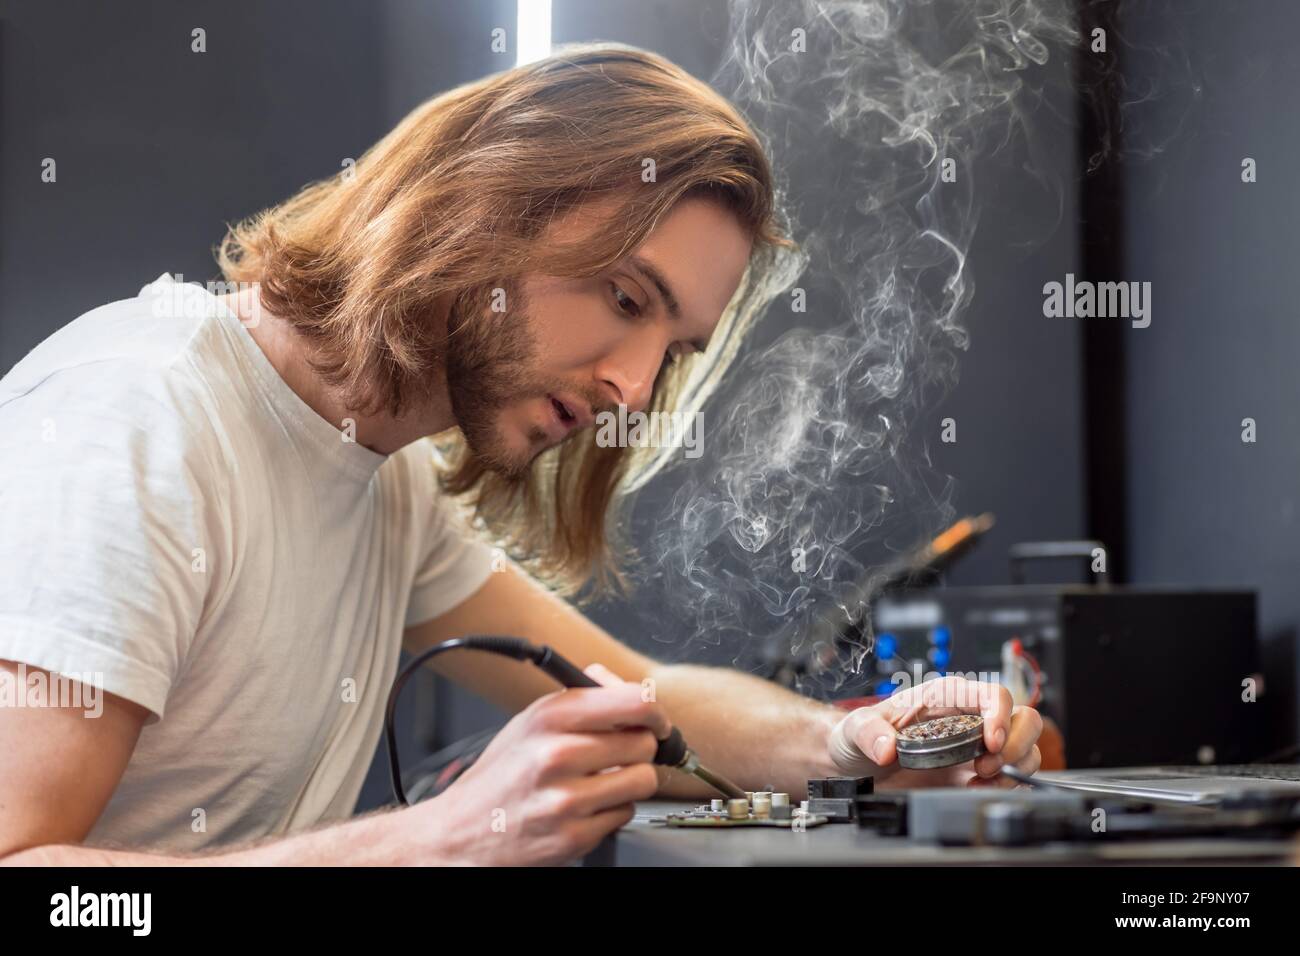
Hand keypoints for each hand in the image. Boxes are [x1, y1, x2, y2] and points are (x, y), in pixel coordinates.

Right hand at [409, 663, 667, 864]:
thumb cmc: (500, 776)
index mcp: (548, 717)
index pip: (632, 703)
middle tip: (617, 755)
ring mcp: (566, 800)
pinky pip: (624, 814)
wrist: (460, 833)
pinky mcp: (574, 837)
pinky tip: (584, 808)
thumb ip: (580, 700)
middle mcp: (556, 755)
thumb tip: (627, 688)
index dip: (654, 712)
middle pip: (643, 743)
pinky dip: (611, 812)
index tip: (655, 720)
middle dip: (637, 749)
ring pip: (642, 781)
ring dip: (628, 782)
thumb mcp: (530, 722)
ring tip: (600, 782)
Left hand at [827, 676, 1041, 788]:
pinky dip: (1006, 786)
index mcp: (945, 697)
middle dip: (1015, 744)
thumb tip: (887, 748)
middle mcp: (968, 719)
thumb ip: (869, 732)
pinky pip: (1013, 777)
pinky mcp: (976, 775)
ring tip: (979, 780)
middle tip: (986, 766)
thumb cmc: (859, 737)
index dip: (1001, 716)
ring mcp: (976, 748)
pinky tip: (976, 790)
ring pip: (1025, 748)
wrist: (855, 766)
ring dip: (1013, 767)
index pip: (993, 694)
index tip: (991, 742)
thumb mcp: (855, 729)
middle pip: (1023, 718)